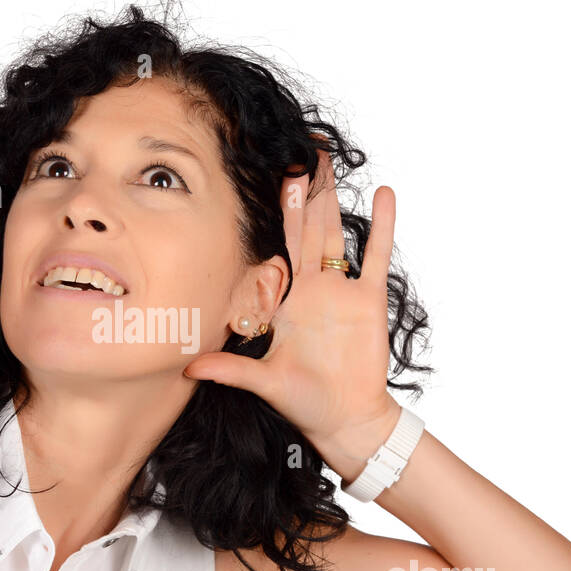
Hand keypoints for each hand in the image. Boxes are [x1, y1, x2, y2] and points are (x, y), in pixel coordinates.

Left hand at [182, 145, 401, 476]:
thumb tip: (187, 369)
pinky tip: (383, 194)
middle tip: (296, 151)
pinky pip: (375, 256)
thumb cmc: (305, 401)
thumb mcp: (263, 382)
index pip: (277, 248)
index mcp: (287, 300)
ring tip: (326, 160)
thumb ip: (230, 370)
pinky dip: (381, 226)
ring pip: (335, 233)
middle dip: (301, 191)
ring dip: (331, 197)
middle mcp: (313, 288)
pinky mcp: (369, 300)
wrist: (346, 419)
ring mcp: (342, 291)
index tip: (264, 180)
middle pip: (305, 228)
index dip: (272, 216)